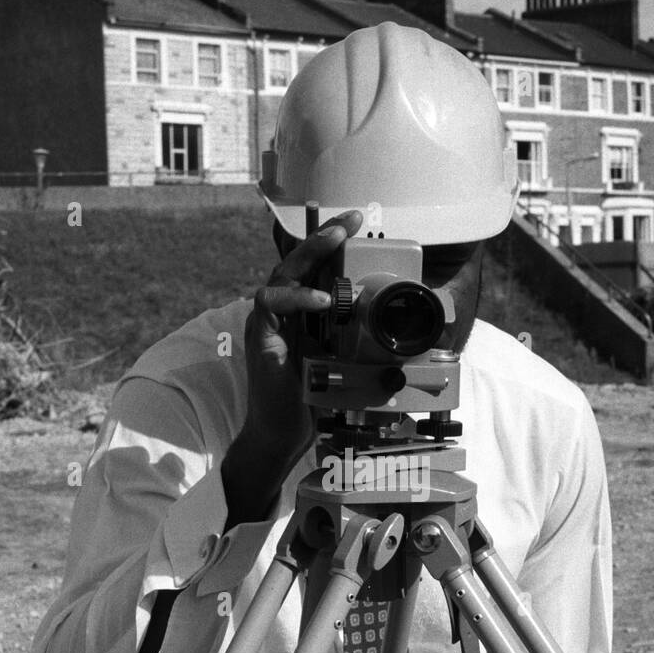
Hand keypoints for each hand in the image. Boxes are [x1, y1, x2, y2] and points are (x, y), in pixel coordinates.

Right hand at [240, 209, 362, 468]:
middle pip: (296, 261)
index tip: (357, 222)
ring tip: (336, 241)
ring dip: (310, 254)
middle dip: (325, 236)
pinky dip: (297, 297)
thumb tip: (393, 325)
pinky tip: (321, 300)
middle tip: (351, 219)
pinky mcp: (260, 337)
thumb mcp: (343, 360)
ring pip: (282, 273)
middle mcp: (281, 312)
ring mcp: (268, 322)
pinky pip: (271, 302)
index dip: (332, 244)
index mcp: (300, 314)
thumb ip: (355, 338)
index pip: (313, 269)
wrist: (282, 434)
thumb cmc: (312, 399)